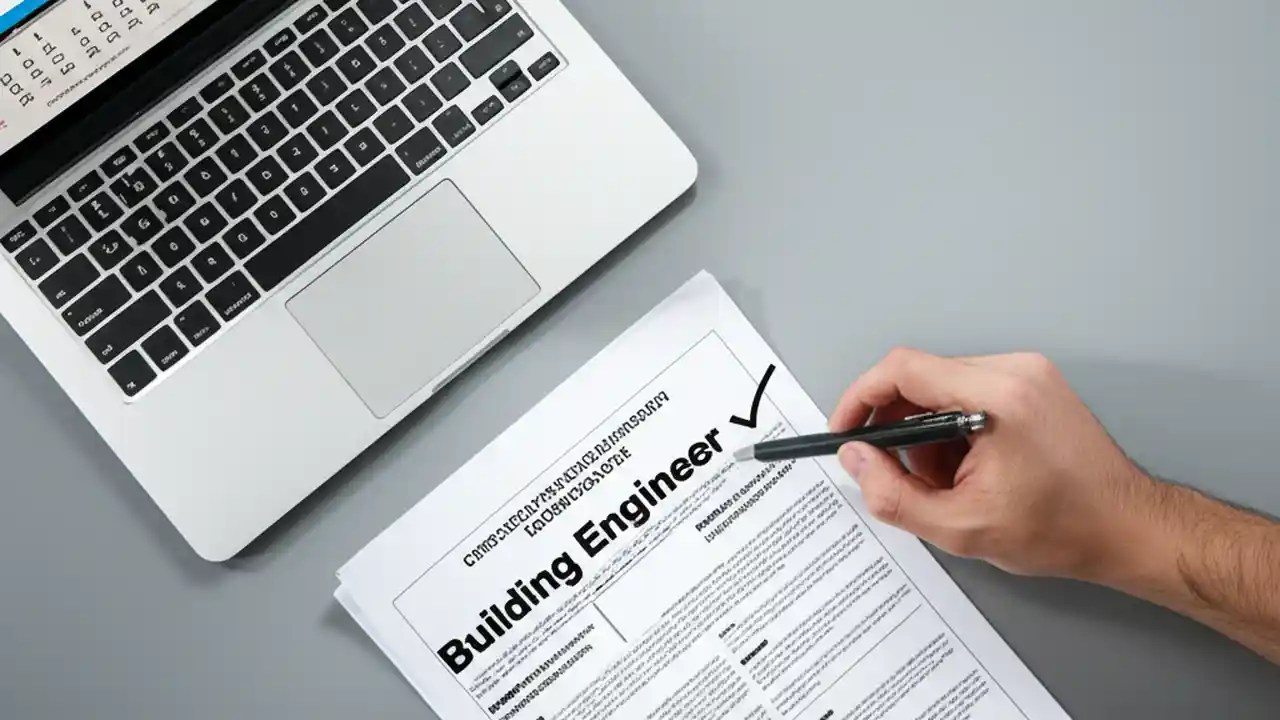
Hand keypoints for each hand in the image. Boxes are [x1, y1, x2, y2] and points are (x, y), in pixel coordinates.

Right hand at [829, 348, 1154, 580]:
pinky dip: (954, 429)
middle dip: (899, 428)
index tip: (845, 430)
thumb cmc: (1062, 529)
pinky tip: (970, 469)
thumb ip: (893, 494)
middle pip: (920, 377)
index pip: (903, 369)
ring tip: (949, 482)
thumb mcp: (961, 528)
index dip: (861, 398)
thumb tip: (856, 460)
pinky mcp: (1033, 383)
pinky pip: (969, 392)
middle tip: (902, 474)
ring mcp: (1027, 373)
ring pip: (942, 387)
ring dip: (928, 433)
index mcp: (997, 398)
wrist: (1127, 528)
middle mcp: (1014, 372)